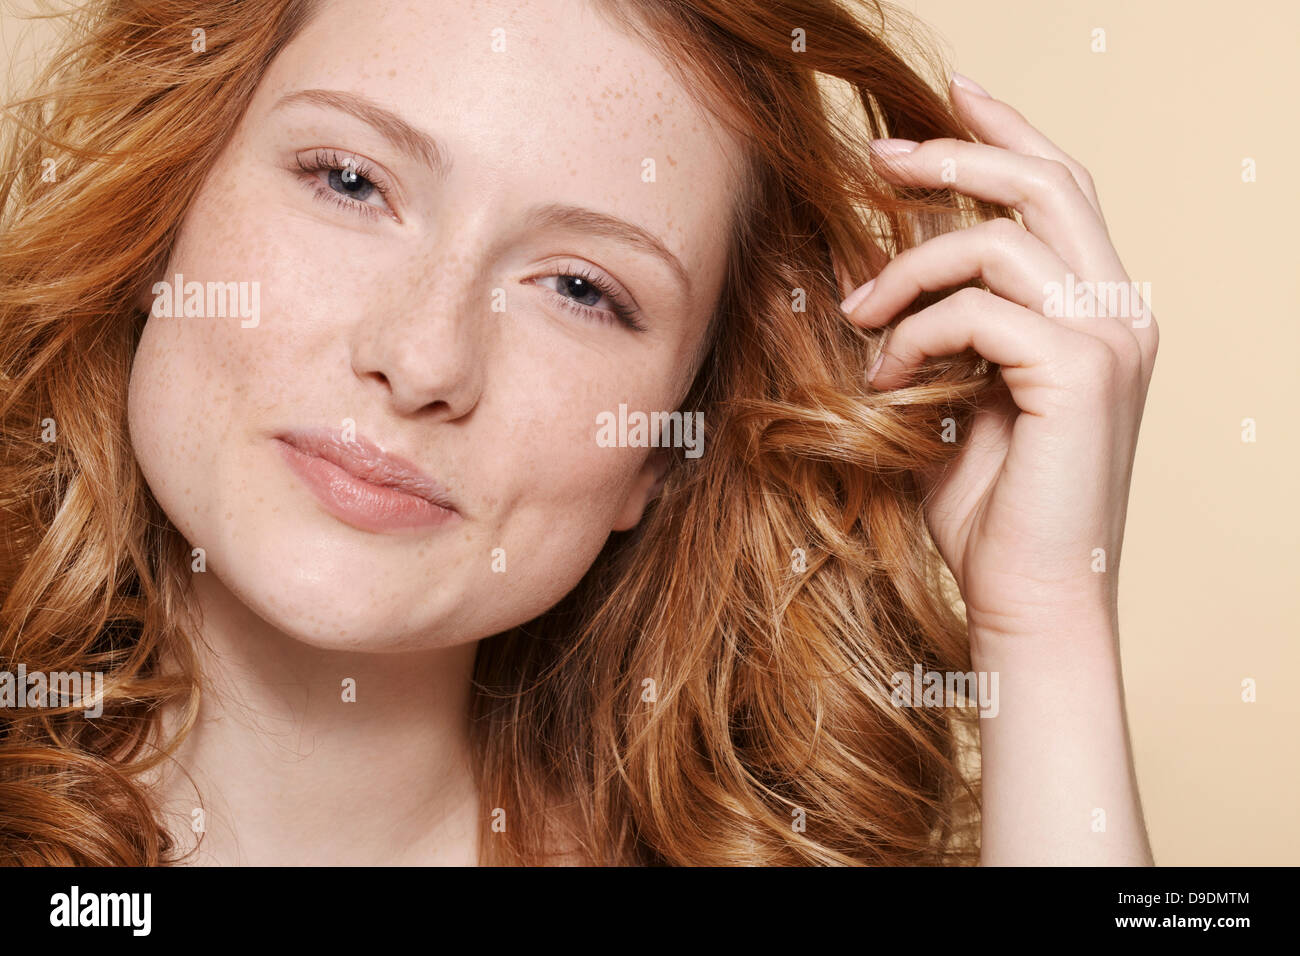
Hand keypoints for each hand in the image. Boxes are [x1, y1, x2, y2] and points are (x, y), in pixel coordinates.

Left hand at [840, 74, 1158, 642]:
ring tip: (857, 314)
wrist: (1030, 600)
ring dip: (908, 270)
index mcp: (1101, 311)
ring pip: (997, 242)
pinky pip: (977, 310)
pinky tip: (883, 379)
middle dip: (955, 154)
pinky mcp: (1080, 371)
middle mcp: (1121, 311)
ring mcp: (1110, 338)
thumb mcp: (955, 398)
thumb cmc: (990, 512)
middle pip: (1045, 183)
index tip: (947, 101)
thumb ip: (938, 331)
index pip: (1060, 193)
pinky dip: (915, 333)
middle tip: (877, 155)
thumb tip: (869, 274)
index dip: (1006, 136)